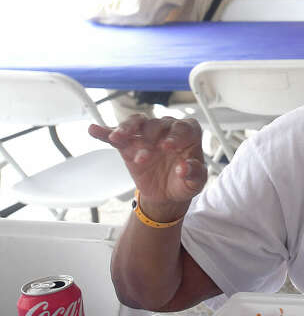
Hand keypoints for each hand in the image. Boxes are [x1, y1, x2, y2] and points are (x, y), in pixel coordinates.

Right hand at [89, 115, 205, 221]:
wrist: (167, 192)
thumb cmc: (185, 181)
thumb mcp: (196, 182)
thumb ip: (194, 174)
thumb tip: (184, 168)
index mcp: (188, 134)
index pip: (183, 129)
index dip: (175, 136)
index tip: (167, 147)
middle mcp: (168, 129)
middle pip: (157, 125)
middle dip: (149, 139)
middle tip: (144, 157)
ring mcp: (147, 135)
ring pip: (137, 123)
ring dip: (126, 129)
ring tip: (118, 137)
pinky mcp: (130, 145)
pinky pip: (116, 136)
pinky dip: (105, 132)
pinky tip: (94, 129)